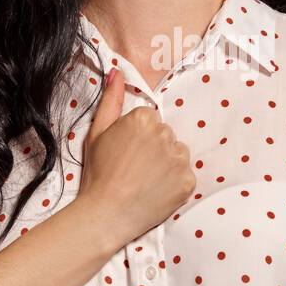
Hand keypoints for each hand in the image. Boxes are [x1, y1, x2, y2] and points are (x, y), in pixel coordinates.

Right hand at [77, 66, 196, 244]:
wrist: (106, 214)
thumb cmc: (98, 174)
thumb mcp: (97, 132)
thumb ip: (111, 100)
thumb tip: (117, 71)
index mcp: (143, 119)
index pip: (149, 119)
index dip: (136, 136)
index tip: (126, 152)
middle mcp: (165, 134)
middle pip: (165, 135)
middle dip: (153, 148)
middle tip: (134, 168)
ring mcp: (179, 159)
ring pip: (177, 154)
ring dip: (166, 164)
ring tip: (145, 181)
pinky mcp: (188, 181)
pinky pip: (185, 176)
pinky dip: (174, 183)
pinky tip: (155, 191)